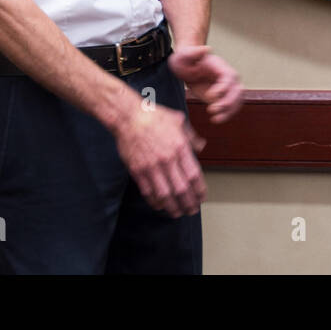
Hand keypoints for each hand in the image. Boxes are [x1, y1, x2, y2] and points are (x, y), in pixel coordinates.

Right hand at [112, 103, 206, 217]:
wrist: (128, 116)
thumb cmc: (155, 116)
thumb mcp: (179, 121)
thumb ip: (192, 137)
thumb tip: (201, 146)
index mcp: (180, 147)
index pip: (194, 176)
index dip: (199, 190)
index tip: (202, 197)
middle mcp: (167, 159)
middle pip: (181, 189)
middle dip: (189, 203)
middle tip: (192, 210)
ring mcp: (151, 166)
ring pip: (165, 194)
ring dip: (173, 207)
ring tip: (178, 213)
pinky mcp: (137, 170)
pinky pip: (148, 191)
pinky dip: (155, 202)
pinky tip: (160, 206)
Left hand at [168, 44, 244, 123]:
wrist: (187, 65)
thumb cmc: (185, 59)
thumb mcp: (185, 55)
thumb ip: (194, 52)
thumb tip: (206, 49)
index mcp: (221, 67)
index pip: (229, 78)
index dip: (223, 88)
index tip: (210, 95)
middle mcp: (228, 77)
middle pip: (238, 90)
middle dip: (228, 102)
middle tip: (213, 109)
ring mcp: (226, 88)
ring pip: (237, 100)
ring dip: (229, 111)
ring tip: (215, 119)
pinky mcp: (222, 97)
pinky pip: (231, 107)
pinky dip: (226, 114)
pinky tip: (216, 119)